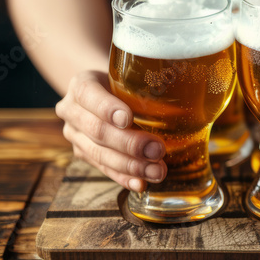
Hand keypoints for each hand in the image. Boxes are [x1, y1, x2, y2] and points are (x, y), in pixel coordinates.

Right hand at [54, 71, 165, 191]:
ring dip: (130, 165)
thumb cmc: (125, 81)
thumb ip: (147, 82)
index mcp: (81, 84)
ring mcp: (75, 135)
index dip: (107, 109)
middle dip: (129, 144)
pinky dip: (124, 177)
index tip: (128, 119)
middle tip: (157, 150)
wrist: (103, 93)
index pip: (89, 94)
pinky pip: (103, 168)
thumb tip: (187, 97)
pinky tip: (141, 183)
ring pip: (99, 154)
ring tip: (157, 171)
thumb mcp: (129, 75)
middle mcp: (72, 110)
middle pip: (98, 131)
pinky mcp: (83, 153)